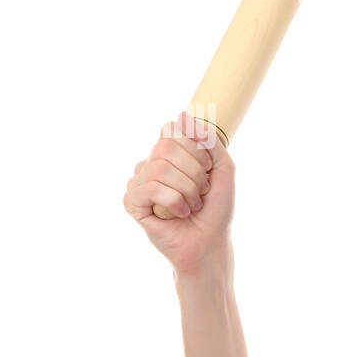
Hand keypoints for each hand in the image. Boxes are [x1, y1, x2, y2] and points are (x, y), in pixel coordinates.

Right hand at [124, 112, 234, 275]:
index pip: (172, 130)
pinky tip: (179, 214)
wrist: (210, 242)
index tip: (208, 171)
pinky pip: (151, 188)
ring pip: (160, 168)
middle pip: (166, 147)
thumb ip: (208, 140)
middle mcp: (151, 163)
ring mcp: (139, 182)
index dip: (196, 150)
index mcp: (169, 153)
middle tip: (201, 192)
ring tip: (192, 205)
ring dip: (187, 190)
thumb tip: (181, 114)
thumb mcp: (222, 168)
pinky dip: (174, 202)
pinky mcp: (132, 202)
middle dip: (194, 172)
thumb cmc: (216, 208)